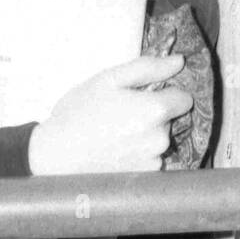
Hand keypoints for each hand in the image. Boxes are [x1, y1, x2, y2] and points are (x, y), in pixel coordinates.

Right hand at [27, 54, 191, 174]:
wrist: (54, 155)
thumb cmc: (79, 112)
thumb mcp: (109, 79)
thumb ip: (149, 68)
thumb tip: (179, 61)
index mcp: (156, 110)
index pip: (184, 98)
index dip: (166, 92)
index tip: (144, 94)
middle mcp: (161, 139)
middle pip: (171, 119)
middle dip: (153, 113)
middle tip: (121, 112)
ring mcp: (153, 161)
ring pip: (160, 139)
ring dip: (146, 134)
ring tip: (114, 132)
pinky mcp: (144, 177)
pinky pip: (151, 157)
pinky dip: (139, 152)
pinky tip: (115, 148)